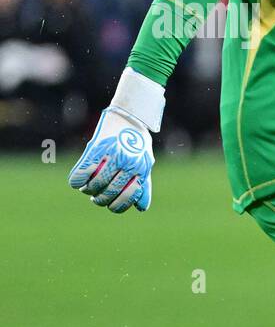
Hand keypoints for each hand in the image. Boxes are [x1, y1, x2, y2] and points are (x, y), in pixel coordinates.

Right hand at [67, 67, 164, 212]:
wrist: (129, 117)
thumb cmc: (138, 143)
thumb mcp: (146, 163)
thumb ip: (144, 185)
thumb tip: (142, 209)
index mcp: (140, 170)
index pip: (124, 200)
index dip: (116, 206)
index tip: (110, 202)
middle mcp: (127, 164)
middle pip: (107, 195)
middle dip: (100, 199)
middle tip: (96, 195)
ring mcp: (112, 156)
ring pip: (94, 186)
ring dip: (88, 190)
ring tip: (89, 186)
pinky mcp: (96, 149)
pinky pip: (81, 173)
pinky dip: (77, 180)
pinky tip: (78, 181)